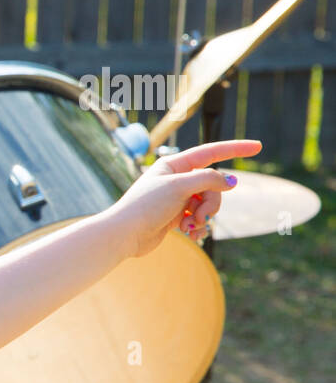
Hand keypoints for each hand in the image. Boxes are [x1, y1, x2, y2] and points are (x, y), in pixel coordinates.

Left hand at [108, 139, 260, 259]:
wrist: (125, 235)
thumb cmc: (146, 206)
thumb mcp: (180, 187)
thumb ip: (208, 180)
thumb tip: (231, 182)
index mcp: (174, 165)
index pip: (211, 152)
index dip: (235, 148)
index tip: (258, 146)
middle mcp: (176, 179)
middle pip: (213, 184)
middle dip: (211, 202)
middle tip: (198, 214)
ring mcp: (176, 198)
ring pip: (208, 203)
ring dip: (204, 216)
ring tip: (190, 226)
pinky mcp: (176, 216)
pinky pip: (199, 218)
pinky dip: (198, 226)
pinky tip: (191, 234)